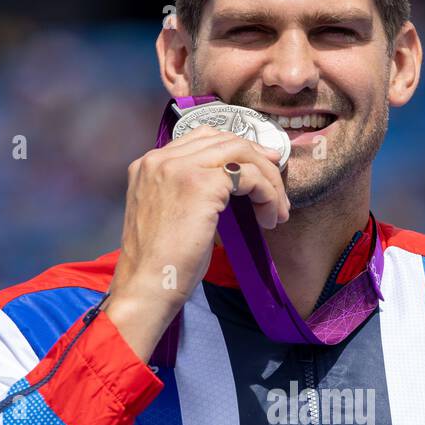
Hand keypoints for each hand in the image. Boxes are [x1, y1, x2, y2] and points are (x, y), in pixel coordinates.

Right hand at [101, 125, 289, 362]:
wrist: (147, 286)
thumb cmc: (160, 265)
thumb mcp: (169, 216)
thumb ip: (189, 191)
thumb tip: (231, 185)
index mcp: (149, 164)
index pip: (202, 138)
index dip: (237, 148)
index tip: (261, 164)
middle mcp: (160, 159)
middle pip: (225, 140)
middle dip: (259, 160)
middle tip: (277, 184)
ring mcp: (179, 168)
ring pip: (241, 154)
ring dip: (268, 179)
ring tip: (278, 209)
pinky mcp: (200, 185)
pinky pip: (248, 177)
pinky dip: (267, 194)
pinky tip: (269, 218)